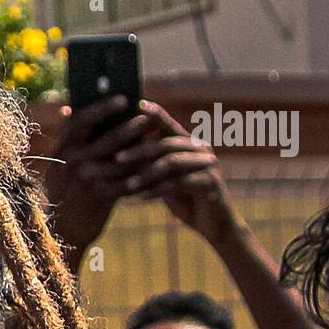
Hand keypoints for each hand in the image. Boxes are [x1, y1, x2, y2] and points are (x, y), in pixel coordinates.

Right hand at [44, 95, 153, 253]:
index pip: (80, 121)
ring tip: (154, 142)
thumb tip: (70, 107)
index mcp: (61, 150)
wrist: (62, 229)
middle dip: (130, 128)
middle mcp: (71, 163)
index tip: (124, 99)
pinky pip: (126, 183)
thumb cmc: (65, 189)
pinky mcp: (99, 199)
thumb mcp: (57, 163)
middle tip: (148, 119)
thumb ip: (67, 139)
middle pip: (106, 140)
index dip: (102, 108)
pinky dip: (140, 174)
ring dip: (140, 152)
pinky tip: (153, 168)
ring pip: (120, 162)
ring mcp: (85, 182)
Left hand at [113, 102, 234, 242]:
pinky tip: (142, 197)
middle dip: (139, 150)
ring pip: (172, 162)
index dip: (155, 114)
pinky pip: (180, 183)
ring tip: (127, 184)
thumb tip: (118, 149)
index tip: (136, 105)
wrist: (212, 224)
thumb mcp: (164, 178)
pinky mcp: (211, 184)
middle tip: (116, 158)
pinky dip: (158, 190)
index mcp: (189, 143)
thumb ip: (149, 163)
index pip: (168, 125)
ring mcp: (208, 165)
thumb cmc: (183, 198)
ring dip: (147, 173)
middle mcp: (201, 149)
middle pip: (166, 143)